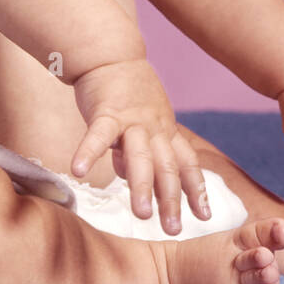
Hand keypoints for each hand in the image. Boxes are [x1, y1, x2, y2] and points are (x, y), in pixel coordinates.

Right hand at [71, 60, 211, 236]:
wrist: (111, 53)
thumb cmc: (126, 90)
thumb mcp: (144, 119)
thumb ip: (139, 148)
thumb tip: (126, 177)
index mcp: (165, 131)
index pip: (186, 164)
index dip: (196, 190)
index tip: (204, 216)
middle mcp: (154, 128)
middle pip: (167, 167)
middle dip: (171, 200)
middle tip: (173, 230)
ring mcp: (131, 120)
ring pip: (140, 156)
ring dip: (142, 186)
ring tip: (142, 214)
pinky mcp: (105, 111)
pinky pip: (97, 134)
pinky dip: (88, 152)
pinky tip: (78, 171)